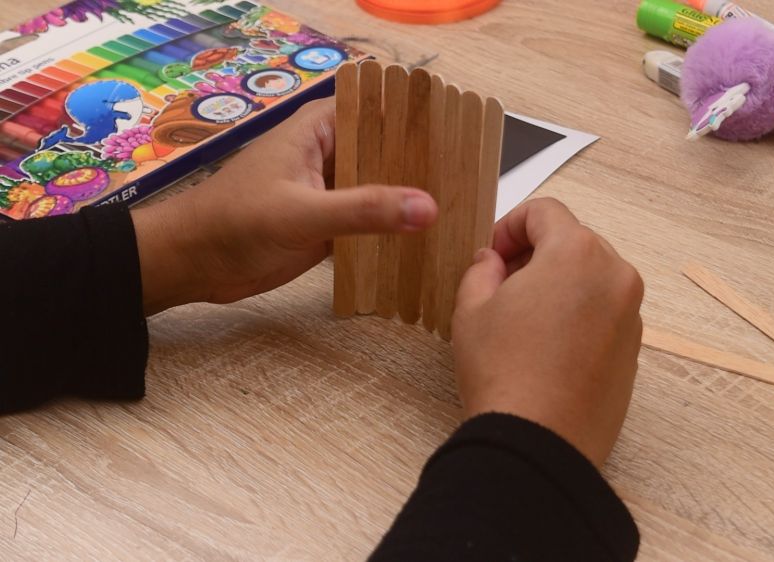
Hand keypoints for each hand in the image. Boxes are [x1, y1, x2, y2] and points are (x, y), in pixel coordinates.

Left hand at [132, 98, 437, 314]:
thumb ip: (363, 210)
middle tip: (470, 183)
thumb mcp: (301, 212)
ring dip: (409, 203)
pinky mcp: (328, 227)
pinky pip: (369, 225)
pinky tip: (426, 244)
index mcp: (320, 129)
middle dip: (422, 167)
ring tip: (460, 212)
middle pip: (387, 153)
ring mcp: (330, 191)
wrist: (190, 263)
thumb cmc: (234, 222)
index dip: (418, 120)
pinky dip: (392, 233)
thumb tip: (428, 208)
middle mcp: (330, 154)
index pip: (380, 110)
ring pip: (381, 191)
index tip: (460, 137)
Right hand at [451, 198, 643, 465]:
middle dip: (535, 254)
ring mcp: (630, 315)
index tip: (492, 253)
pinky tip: (545, 347)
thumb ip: (481, 268)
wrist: (539, 443)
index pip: (545, 212)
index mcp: (578, 253)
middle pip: (573, 241)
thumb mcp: (472, 308)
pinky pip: (604, 313)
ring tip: (522, 320)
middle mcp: (616, 276)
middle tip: (500, 284)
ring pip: (591, 278)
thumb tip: (491, 261)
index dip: (509, 226)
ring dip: (558, 285)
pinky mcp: (633, 351)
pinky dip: (578, 315)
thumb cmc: (505, 373)